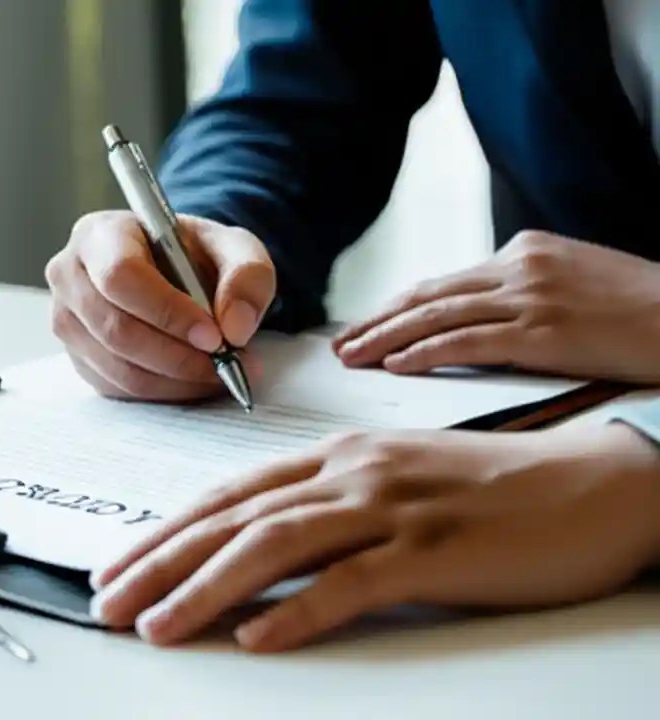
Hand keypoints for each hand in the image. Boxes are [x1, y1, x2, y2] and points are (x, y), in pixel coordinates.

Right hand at [45, 211, 274, 401]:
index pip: (120, 276)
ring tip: (219, 373)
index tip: (214, 336)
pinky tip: (193, 380)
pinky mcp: (78, 357)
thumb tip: (235, 327)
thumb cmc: (194, 254)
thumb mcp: (234, 246)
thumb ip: (247, 275)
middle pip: (115, 329)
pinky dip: (163, 392)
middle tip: (225, 363)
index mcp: (100, 234)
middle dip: (176, 356)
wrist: (174, 272)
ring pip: (117, 367)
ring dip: (175, 379)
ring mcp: (66, 321)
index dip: (167, 312)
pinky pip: (118, 387)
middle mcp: (70, 276)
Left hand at [90, 423, 659, 651]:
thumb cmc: (488, 488)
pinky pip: (354, 584)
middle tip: (108, 600)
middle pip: (235, 519)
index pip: (229, 495)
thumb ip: (324, 507)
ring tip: (158, 626)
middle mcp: (353, 475)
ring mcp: (392, 510)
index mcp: (337, 457)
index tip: (119, 564)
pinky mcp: (435, 551)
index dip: (167, 531)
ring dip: (207, 589)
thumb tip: (255, 551)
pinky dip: (301, 613)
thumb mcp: (391, 481)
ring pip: (277, 546)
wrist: (591, 483)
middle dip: (162, 562)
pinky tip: (258, 640)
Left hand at [333, 231, 659, 382]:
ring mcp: (530, 298)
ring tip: (352, 357)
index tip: (366, 327)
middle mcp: (519, 268)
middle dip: (378, 321)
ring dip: (386, 338)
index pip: (444, 283)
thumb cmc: (644, 310)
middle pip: (428, 295)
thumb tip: (482, 319)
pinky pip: (468, 341)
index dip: (398, 307)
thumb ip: (526, 295)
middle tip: (341, 345)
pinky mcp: (543, 331)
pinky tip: (397, 364)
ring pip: (436, 316)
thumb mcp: (577, 284)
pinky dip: (426, 351)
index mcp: (525, 253)